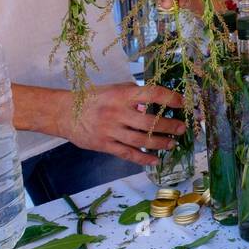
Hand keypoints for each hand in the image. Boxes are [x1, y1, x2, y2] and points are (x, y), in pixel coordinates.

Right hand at [56, 83, 187, 166]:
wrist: (64, 113)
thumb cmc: (94, 98)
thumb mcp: (114, 89)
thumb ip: (135, 94)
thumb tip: (160, 99)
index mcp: (122, 94)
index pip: (152, 94)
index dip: (171, 99)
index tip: (183, 104)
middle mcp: (117, 112)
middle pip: (150, 122)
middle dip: (169, 126)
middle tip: (181, 128)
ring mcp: (110, 130)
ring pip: (141, 140)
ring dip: (160, 143)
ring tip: (172, 144)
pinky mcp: (104, 145)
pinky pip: (128, 154)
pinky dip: (143, 159)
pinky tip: (155, 160)